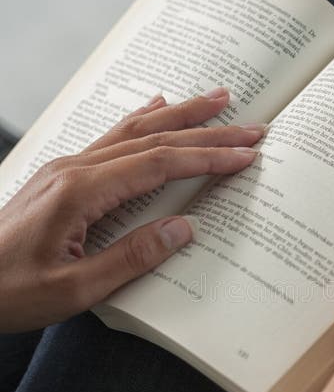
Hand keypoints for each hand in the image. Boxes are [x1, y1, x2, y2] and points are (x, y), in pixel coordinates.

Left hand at [0, 90, 264, 332]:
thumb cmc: (8, 291)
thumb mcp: (74, 290)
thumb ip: (131, 258)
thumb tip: (184, 230)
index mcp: (81, 191)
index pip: (158, 165)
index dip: (206, 158)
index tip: (245, 155)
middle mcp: (74, 168)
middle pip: (152, 138)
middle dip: (206, 130)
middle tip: (251, 126)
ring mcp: (65, 168)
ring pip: (133, 130)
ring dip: (179, 114)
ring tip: (217, 100)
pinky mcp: (61, 177)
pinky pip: (110, 139)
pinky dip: (139, 120)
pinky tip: (153, 106)